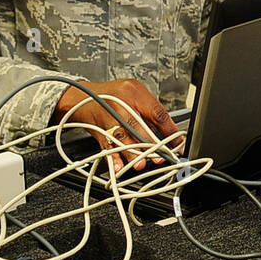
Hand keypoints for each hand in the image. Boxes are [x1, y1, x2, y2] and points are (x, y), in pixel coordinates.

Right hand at [52, 78, 182, 174]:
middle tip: (160, 157)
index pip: (156, 113)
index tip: (178, 145)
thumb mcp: (135, 92)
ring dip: (132, 154)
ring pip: (122, 139)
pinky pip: (106, 147)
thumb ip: (151, 111)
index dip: (170, 130)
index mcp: (133, 92)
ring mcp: (108, 119)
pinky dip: (113, 159)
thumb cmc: (112, 94)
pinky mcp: (99, 132)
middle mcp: (120, 105)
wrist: (82, 96)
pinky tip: (118, 167)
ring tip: (141, 164)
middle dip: (150, 145)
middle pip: (138, 127)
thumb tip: (169, 133)